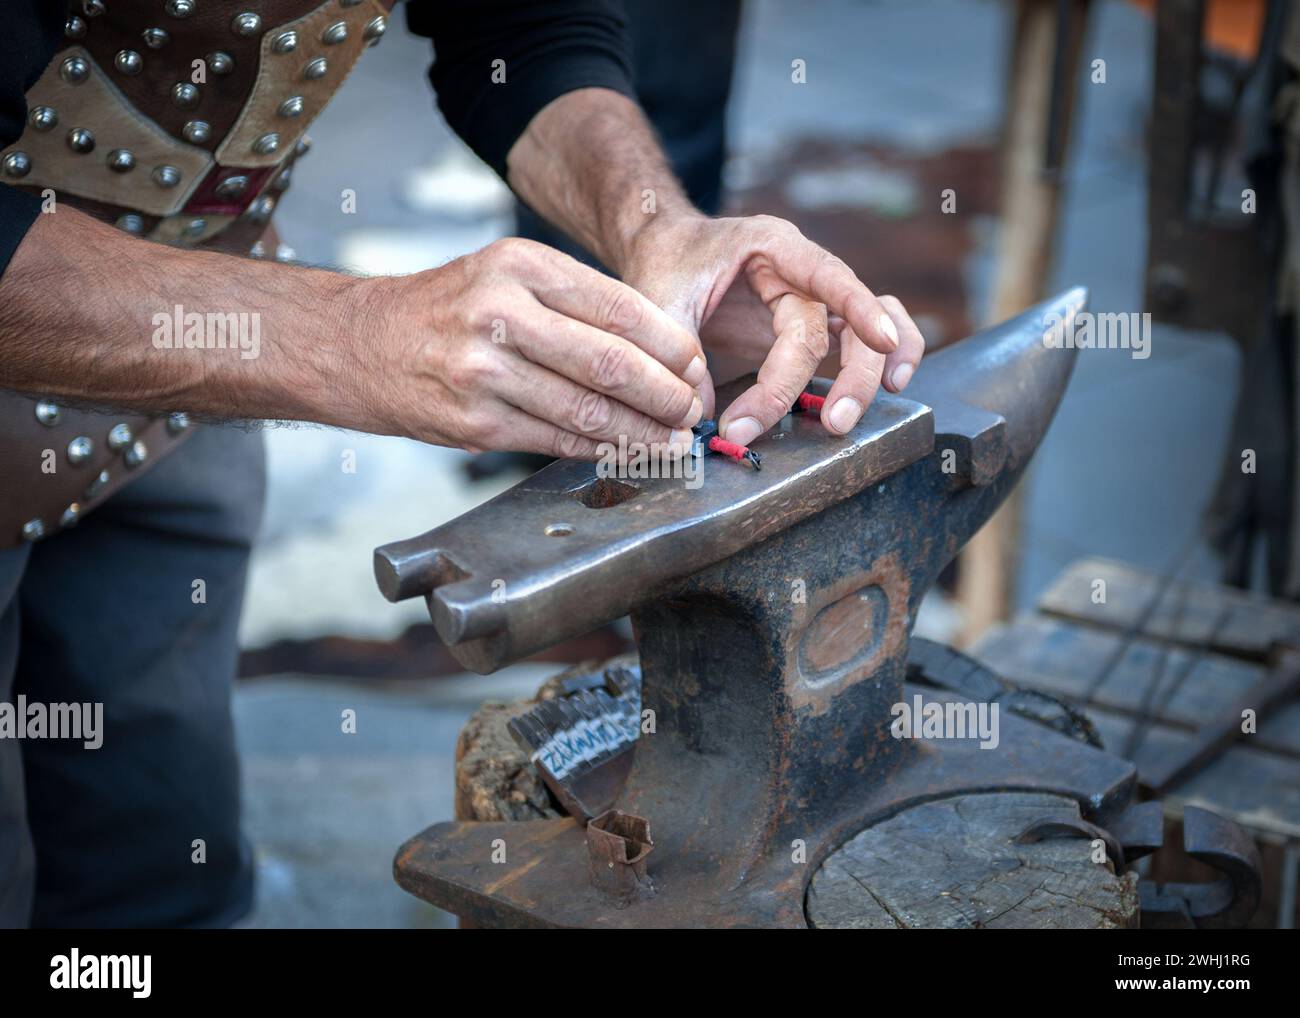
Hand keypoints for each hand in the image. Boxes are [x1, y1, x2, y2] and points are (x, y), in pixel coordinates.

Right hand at [360, 237, 706, 458]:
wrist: (362, 345)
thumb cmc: (447, 310)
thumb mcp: (505, 275)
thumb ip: (574, 303)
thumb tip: (658, 348)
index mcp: (520, 266)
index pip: (619, 307)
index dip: (670, 345)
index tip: (697, 366)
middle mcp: (501, 314)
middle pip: (610, 363)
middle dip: (666, 395)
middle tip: (693, 411)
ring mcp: (484, 372)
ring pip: (588, 411)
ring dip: (642, 433)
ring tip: (672, 441)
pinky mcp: (475, 423)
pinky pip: (557, 441)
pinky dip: (600, 450)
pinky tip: (626, 452)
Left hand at [621, 214, 925, 446]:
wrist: (667, 250)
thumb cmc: (669, 263)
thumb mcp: (661, 296)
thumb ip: (680, 348)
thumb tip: (700, 412)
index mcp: (773, 247)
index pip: (827, 275)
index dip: (860, 308)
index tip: (882, 342)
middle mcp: (803, 272)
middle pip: (842, 323)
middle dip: (843, 377)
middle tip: (830, 425)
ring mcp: (812, 301)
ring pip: (861, 335)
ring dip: (864, 377)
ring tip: (844, 421)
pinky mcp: (809, 328)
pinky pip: (856, 342)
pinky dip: (872, 365)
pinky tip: (886, 390)